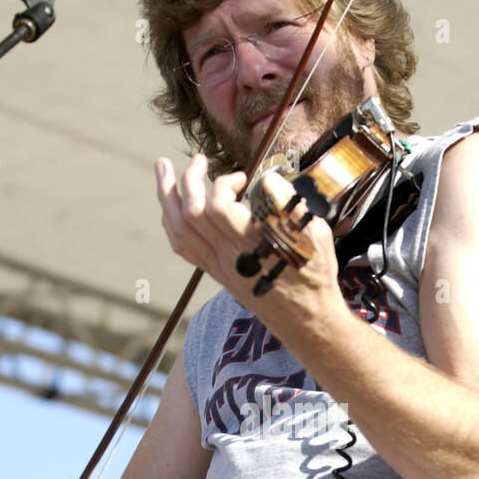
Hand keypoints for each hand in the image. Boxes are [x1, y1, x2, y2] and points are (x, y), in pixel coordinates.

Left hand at [154, 153, 347, 336]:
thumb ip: (289, 205)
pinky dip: (171, 221)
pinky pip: (183, 246)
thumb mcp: (315, 236)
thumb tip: (268, 179)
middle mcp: (229, 255)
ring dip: (167, 195)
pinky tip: (170, 206)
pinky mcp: (216, 273)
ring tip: (162, 168)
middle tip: (198, 159)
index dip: (224, 182)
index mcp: (251, 245)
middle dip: (188, 178)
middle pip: (191, 212)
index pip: (217, 206)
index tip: (243, 178)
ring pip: (180, 228)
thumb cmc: (314, 274)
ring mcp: (218, 266)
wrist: (305, 318)